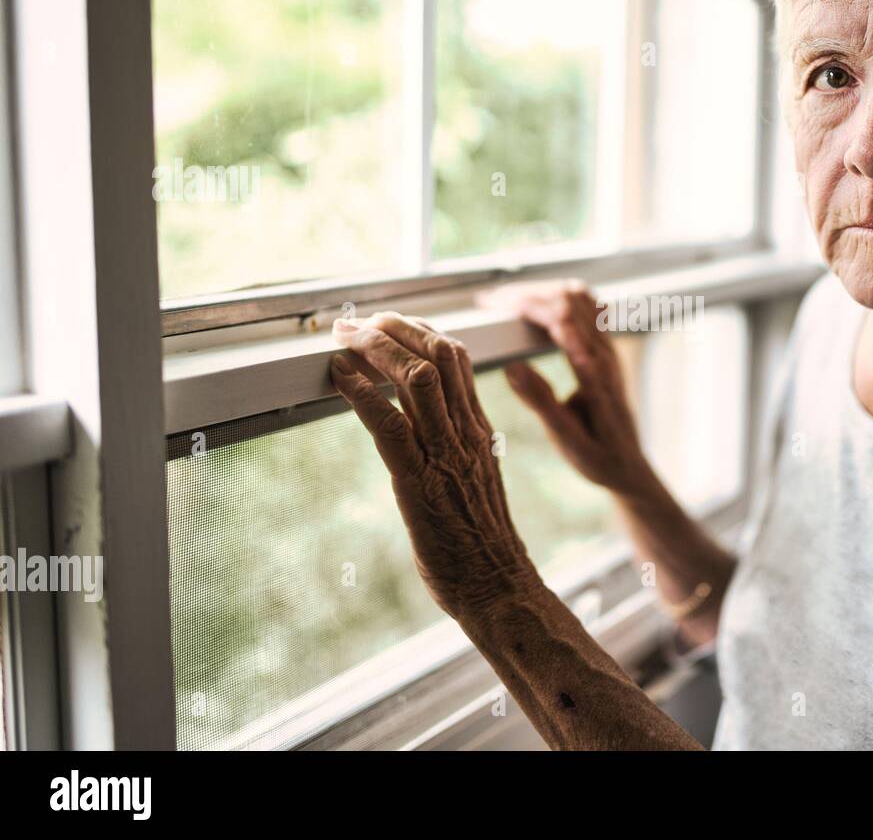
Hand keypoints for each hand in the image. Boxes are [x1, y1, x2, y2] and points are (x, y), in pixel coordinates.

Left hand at [330, 311, 543, 621]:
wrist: (500, 585)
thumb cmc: (484, 543)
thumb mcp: (478, 480)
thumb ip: (460, 449)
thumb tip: (433, 434)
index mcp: (481, 430)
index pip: (457, 358)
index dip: (420, 330)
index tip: (391, 323)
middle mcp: (466, 433)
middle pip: (437, 353)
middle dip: (395, 326)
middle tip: (359, 321)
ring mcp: (446, 454)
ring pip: (416, 377)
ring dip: (374, 348)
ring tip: (345, 337)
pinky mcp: (420, 482)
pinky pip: (389, 424)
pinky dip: (360, 392)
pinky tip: (338, 376)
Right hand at [479, 279, 654, 496]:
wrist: (628, 466)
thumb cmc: (596, 457)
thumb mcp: (566, 439)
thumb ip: (541, 402)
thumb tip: (512, 367)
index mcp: (596, 373)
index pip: (562, 319)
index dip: (526, 305)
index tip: (493, 306)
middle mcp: (606, 353)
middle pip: (568, 299)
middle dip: (527, 293)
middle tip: (490, 301)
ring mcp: (609, 348)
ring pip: (578, 297)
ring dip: (542, 291)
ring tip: (506, 301)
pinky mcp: (607, 348)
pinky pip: (586, 306)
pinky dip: (558, 297)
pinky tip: (536, 307)